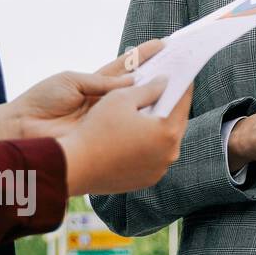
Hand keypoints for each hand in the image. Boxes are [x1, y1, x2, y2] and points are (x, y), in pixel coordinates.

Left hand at [0, 40, 164, 144]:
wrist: (23, 128)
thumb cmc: (42, 100)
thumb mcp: (73, 80)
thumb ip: (104, 81)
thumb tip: (136, 81)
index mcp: (97, 82)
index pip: (128, 66)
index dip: (146, 55)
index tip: (167, 44)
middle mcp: (107, 99)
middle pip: (139, 84)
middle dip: (159, 73)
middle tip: (180, 62)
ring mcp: (109, 116)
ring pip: (138, 103)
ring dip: (157, 95)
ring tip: (178, 83)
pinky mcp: (107, 131)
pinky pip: (131, 121)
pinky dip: (146, 116)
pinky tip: (162, 110)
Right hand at [58, 75, 192, 195]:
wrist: (72, 167)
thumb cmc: (96, 129)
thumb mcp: (121, 98)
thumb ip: (149, 88)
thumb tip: (165, 81)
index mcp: (168, 131)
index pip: (183, 100)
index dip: (182, 84)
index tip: (181, 74)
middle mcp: (169, 153)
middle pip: (177, 122)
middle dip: (172, 106)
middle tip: (168, 90)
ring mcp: (159, 169)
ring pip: (166, 141)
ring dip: (161, 127)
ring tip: (153, 111)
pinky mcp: (146, 180)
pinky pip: (154, 156)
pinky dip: (150, 144)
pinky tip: (139, 134)